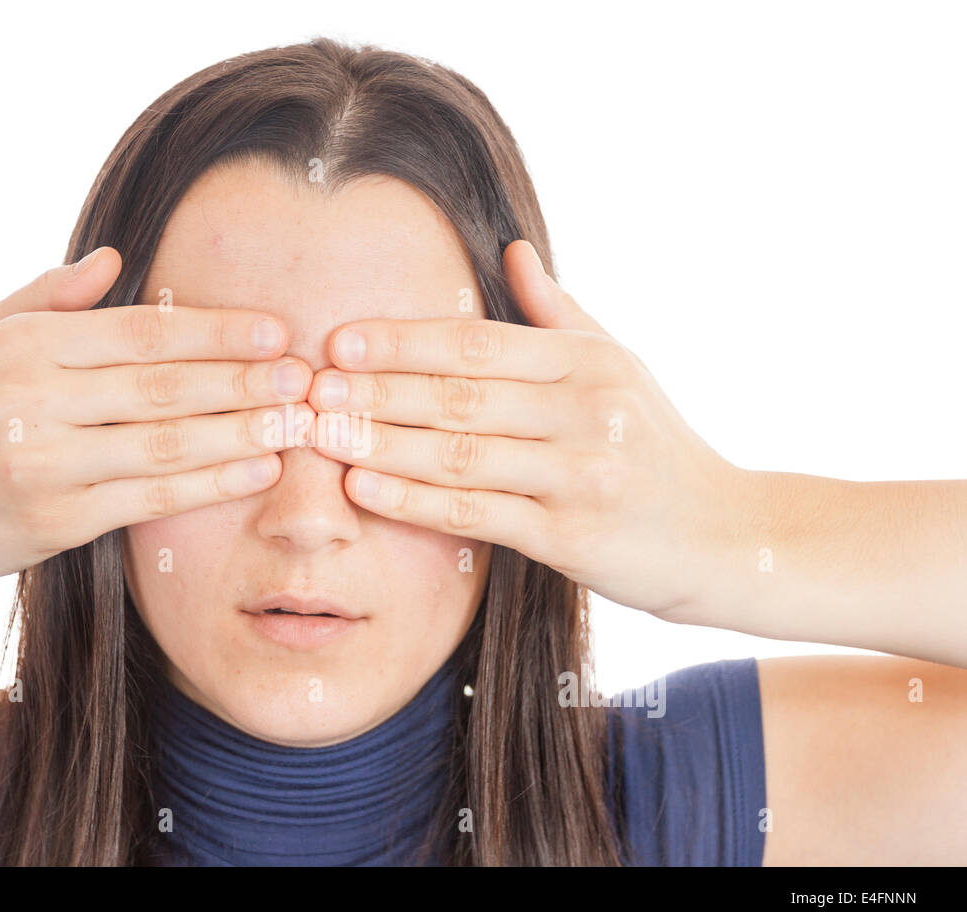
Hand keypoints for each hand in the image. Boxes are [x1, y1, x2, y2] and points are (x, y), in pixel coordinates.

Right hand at [0, 247, 313, 582]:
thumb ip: (49, 296)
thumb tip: (114, 257)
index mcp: (24, 345)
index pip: (139, 333)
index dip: (214, 332)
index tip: (274, 331)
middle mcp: (31, 400)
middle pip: (162, 387)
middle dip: (243, 381)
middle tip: (306, 379)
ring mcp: (42, 464)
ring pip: (163, 443)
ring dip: (240, 433)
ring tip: (296, 423)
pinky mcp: (53, 521)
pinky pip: (148, 497)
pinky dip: (209, 483)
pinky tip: (256, 468)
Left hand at [308, 239, 743, 620]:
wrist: (726, 535)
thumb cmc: (657, 446)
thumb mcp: (619, 365)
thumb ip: (557, 311)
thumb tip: (509, 249)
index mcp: (588, 362)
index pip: (477, 344)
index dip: (403, 341)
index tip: (340, 340)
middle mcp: (586, 411)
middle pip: (459, 395)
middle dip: (377, 391)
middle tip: (311, 388)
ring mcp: (580, 475)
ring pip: (460, 454)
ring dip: (381, 444)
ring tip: (320, 435)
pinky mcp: (572, 537)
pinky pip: (476, 514)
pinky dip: (414, 501)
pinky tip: (363, 489)